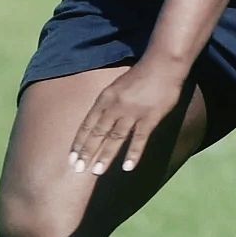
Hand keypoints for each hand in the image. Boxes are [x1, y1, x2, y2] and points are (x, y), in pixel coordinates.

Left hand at [68, 60, 187, 176]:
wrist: (163, 65)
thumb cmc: (141, 75)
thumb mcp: (117, 86)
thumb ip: (108, 104)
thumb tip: (99, 122)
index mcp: (105, 98)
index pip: (87, 124)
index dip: (79, 141)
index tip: (71, 157)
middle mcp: (115, 107)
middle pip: (98, 132)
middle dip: (87, 152)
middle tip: (78, 169)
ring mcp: (133, 113)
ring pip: (115, 137)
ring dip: (105, 155)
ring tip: (97, 171)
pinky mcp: (150, 118)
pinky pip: (139, 139)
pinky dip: (133, 153)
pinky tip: (127, 167)